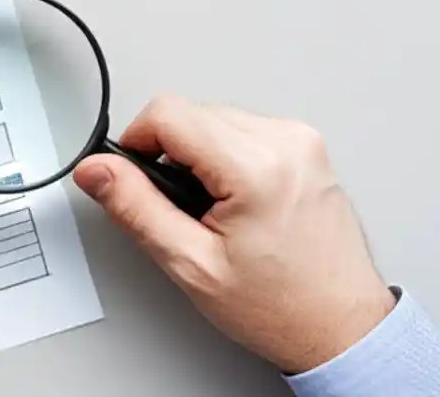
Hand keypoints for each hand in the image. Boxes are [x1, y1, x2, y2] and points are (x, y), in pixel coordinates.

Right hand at [73, 96, 394, 373]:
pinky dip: (225, 157)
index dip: (136, 141)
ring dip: (198, 155)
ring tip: (211, 210)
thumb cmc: (281, 307)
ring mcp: (302, 142)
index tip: (133, 174)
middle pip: (191, 113)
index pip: (168, 113)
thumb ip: (135, 207)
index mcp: (256, 168)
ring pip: (215, 118)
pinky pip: (244, 130)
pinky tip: (234, 201)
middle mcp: (286, 142)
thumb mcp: (190, 264)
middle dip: (170, 154)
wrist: (342, 327)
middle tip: (179, 208)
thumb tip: (97, 170)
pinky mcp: (307, 148)